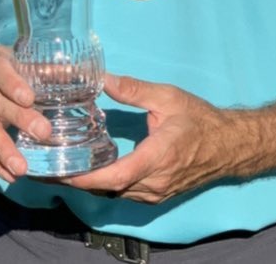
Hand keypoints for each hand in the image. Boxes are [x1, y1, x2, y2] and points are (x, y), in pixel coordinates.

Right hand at [0, 44, 50, 182]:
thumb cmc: (0, 67)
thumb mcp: (16, 58)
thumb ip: (42, 68)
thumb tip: (75, 74)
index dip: (12, 84)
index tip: (30, 99)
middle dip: (18, 119)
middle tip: (43, 133)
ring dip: (2, 150)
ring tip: (21, 168)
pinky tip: (9, 174)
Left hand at [61, 74, 236, 202]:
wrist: (228, 145)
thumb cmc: (199, 120)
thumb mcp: (167, 97)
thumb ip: (134, 90)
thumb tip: (104, 79)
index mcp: (156, 158)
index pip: (114, 176)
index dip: (84, 178)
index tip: (58, 171)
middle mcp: (154, 183)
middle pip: (107, 189)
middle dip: (77, 180)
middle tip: (48, 165)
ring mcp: (155, 193)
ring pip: (114, 194)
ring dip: (89, 184)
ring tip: (62, 167)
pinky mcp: (156, 195)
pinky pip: (124, 194)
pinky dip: (105, 184)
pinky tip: (90, 170)